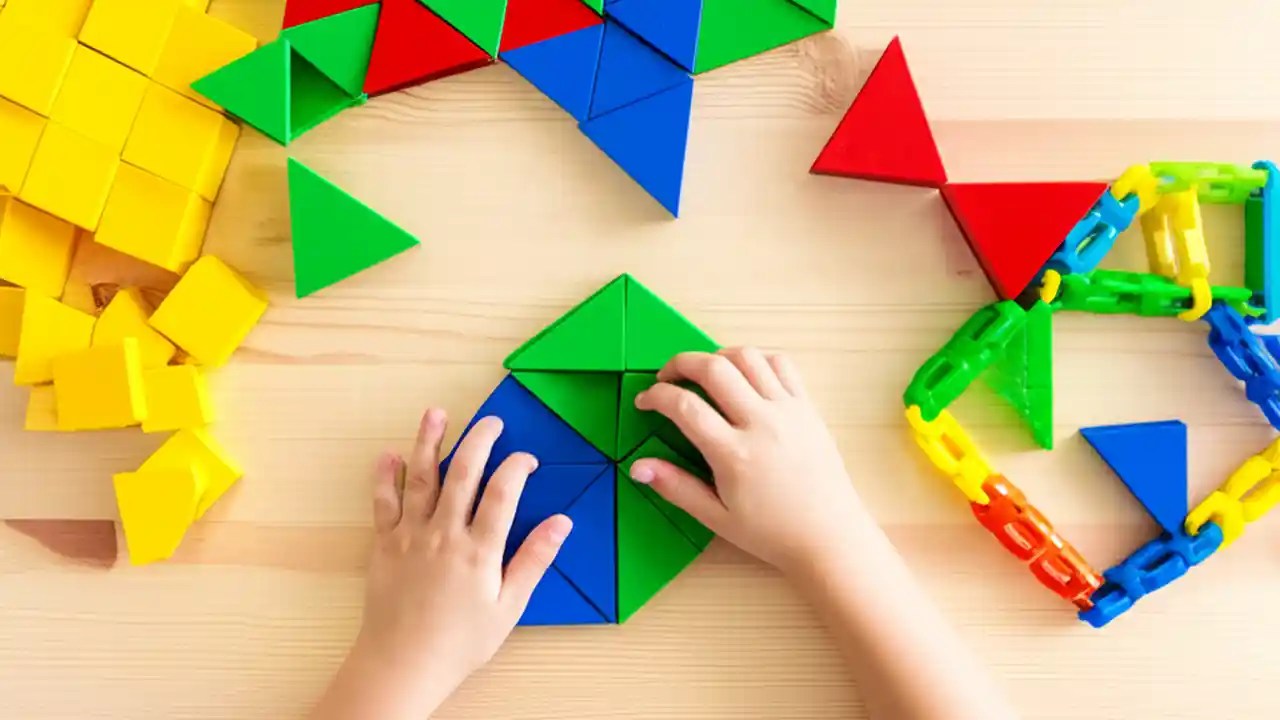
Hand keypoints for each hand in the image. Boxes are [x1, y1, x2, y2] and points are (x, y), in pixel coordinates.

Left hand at [313, 410, 571, 719]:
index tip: (526, 459)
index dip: (516, 467)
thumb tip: (562, 523)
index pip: (502, 493)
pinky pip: (383, 503)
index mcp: (479, 550)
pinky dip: (386, 477)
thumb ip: (533, 560)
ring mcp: (411, 536)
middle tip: (491, 422)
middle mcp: (444, 535)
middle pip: (463, 473)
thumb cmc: (460, 642)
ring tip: (436, 413)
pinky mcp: (384, 545)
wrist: (403, 664)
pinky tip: (389, 456)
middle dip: (479, 441)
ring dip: (428, 442)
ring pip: (420, 478)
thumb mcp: (508, 606)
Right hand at [631, 349, 866, 578]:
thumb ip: (676, 487)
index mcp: (734, 455)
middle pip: (713, 368)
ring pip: (747, 357)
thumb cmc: (772, 532)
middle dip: (680, 363)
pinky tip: (743, 375)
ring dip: (717, 356)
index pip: (685, 406)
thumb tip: (638, 466)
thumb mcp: (717, 518)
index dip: (656, 396)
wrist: (829, 536)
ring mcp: (788, 411)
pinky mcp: (807, 407)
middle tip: (667, 377)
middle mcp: (761, 424)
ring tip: (703, 374)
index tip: (645, 401)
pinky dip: (756, 359)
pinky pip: (781, 364)